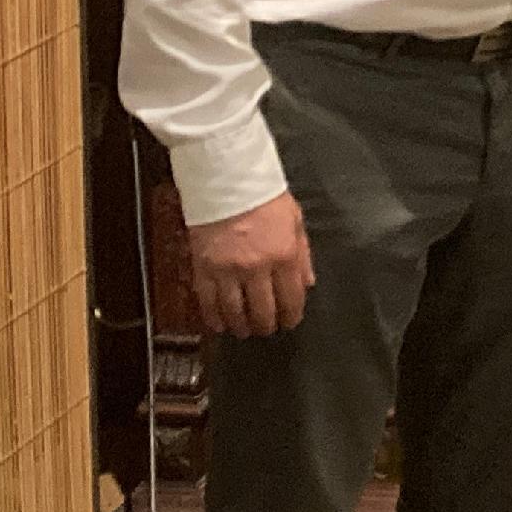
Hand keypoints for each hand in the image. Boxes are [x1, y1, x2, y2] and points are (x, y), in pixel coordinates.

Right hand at [187, 190, 315, 338]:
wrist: (228, 181)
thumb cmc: (266, 198)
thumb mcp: (295, 221)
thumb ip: (303, 255)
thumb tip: (307, 283)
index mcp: (284, 255)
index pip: (290, 298)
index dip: (291, 316)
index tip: (290, 322)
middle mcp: (257, 268)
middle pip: (262, 311)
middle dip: (266, 326)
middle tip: (267, 330)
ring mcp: (228, 271)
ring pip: (235, 312)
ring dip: (241, 326)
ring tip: (245, 330)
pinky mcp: (204, 269)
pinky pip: (208, 303)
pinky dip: (215, 318)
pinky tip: (221, 324)